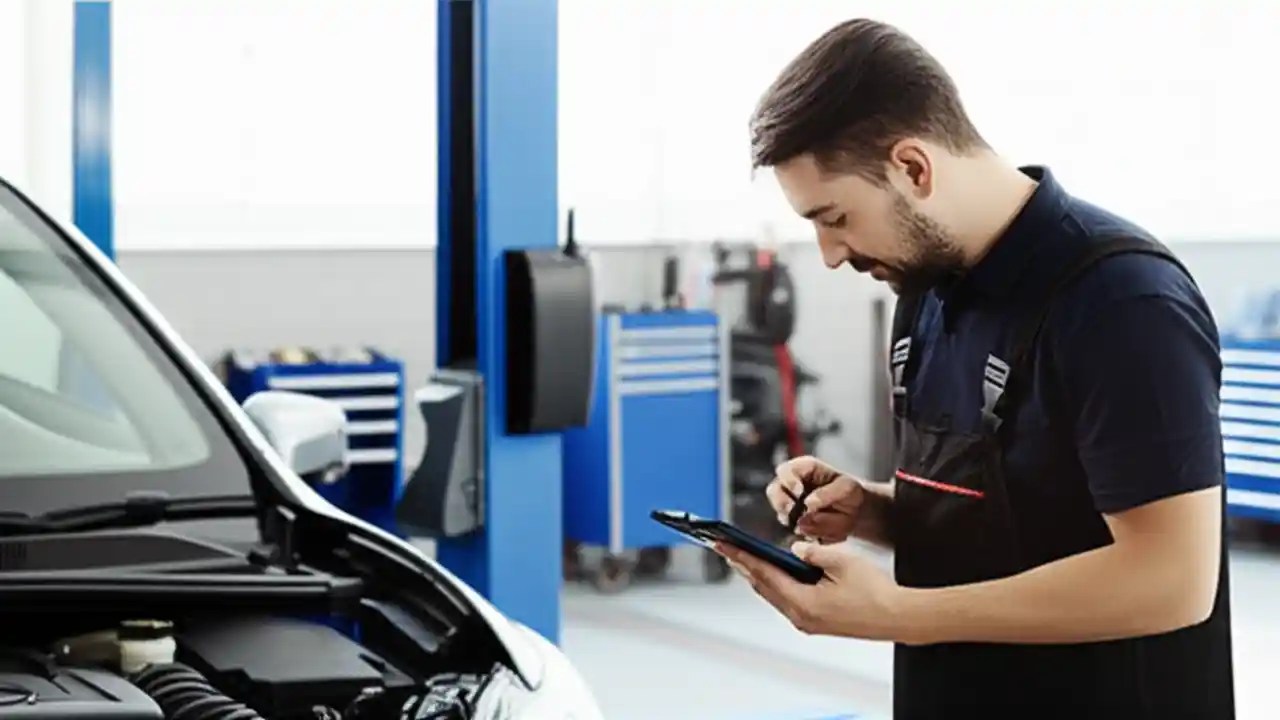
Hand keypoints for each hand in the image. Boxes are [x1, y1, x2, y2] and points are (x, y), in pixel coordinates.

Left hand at [716, 540, 903, 641]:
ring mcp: (808, 622)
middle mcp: (800, 617)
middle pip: (763, 587)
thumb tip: (795, 549)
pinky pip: (788, 600)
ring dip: (759, 576)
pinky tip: (774, 573)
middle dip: (744, 565)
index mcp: (803, 602)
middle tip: (725, 547)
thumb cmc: (875, 590)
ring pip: (775, 595)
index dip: (741, 556)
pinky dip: (777, 584)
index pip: (763, 574)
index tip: (723, 544)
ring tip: (743, 557)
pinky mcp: (817, 622)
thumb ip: (812, 552)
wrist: (898, 617)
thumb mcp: (841, 560)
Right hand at [766, 456, 864, 542]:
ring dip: (794, 521)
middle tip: (795, 513)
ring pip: (781, 513)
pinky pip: (793, 529)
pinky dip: (805, 533)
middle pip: (773, 491)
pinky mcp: (795, 522)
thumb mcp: (846, 488)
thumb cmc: (851, 493)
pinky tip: (820, 533)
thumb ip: (827, 494)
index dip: (788, 480)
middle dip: (782, 504)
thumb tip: (808, 505)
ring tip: (813, 525)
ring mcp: (791, 504)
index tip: (799, 492)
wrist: (858, 512)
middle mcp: (792, 485)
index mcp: (804, 468)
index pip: (786, 470)